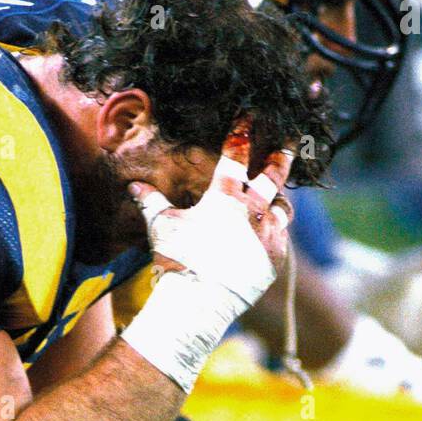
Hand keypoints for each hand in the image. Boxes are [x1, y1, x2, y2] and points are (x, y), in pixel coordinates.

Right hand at [128, 126, 294, 292]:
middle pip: (272, 175)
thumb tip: (133, 185)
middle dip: (280, 155)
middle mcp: (251, 211)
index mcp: (224, 197)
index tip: (249, 117)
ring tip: (276, 198)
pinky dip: (274, 233)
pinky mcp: (274, 260)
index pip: (236, 155)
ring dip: (277, 200)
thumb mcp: (161, 227)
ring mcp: (266, 235)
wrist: (197, 303)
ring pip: (281, 208)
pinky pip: (280, 238)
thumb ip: (151, 202)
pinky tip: (268, 234)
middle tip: (288, 142)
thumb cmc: (176, 260)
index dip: (242, 133)